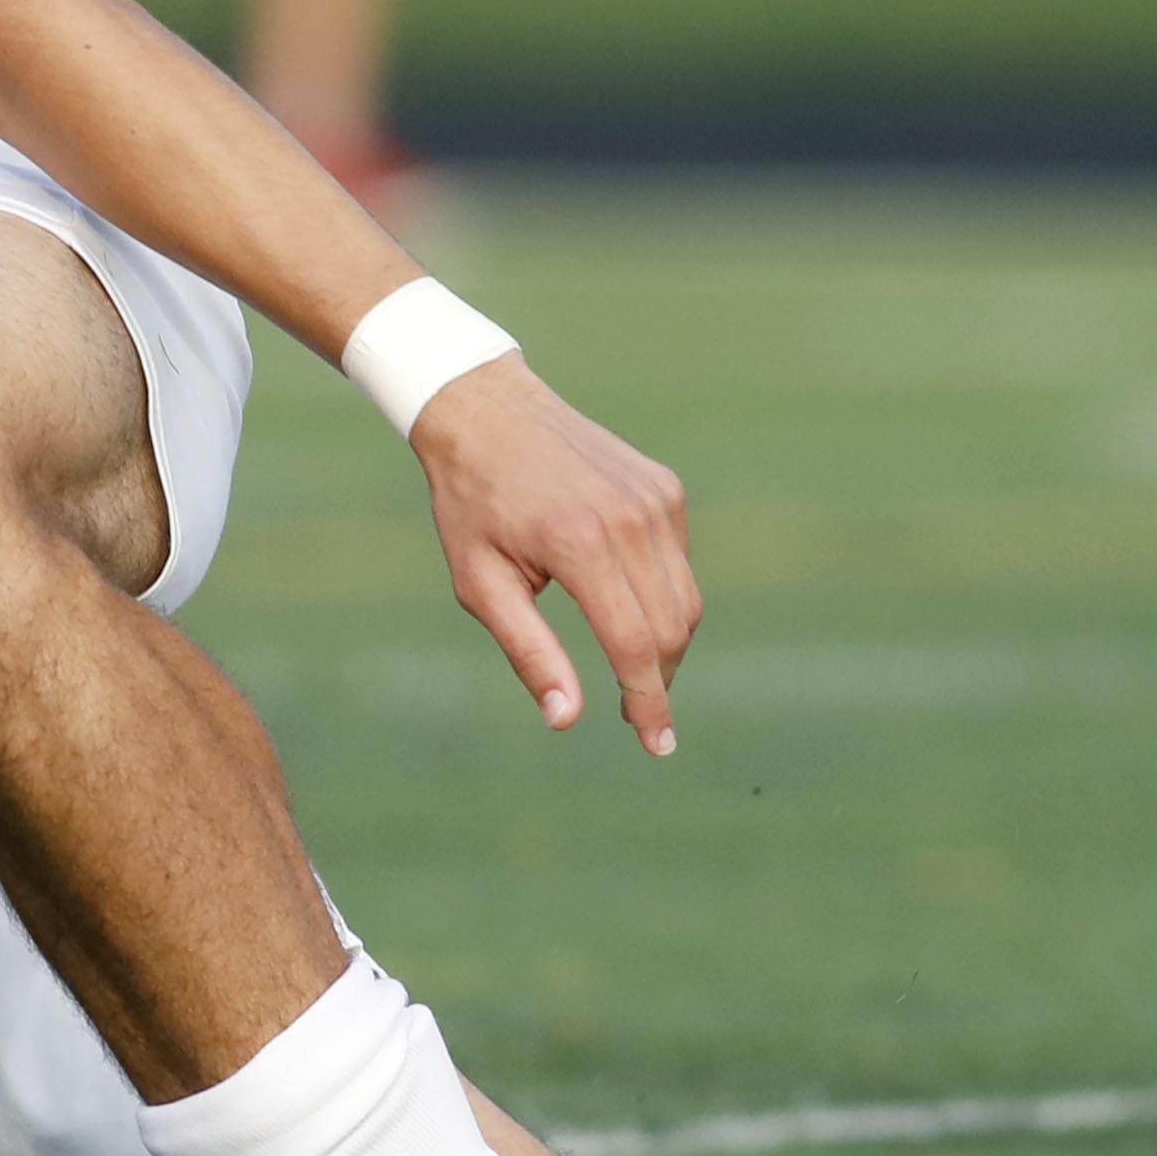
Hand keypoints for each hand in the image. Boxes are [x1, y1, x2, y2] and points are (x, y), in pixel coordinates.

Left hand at [412, 358, 700, 756]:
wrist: (487, 410)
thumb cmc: (471, 503)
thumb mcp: (480, 583)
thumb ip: (529, 652)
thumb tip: (567, 718)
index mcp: (577, 543)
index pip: (634, 643)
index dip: (648, 701)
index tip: (656, 745)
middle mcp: (628, 517)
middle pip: (671, 627)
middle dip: (660, 682)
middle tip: (638, 719)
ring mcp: (654, 497)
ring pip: (685, 598)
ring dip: (666, 645)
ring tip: (632, 670)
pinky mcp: (664, 486)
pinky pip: (678, 562)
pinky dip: (662, 595)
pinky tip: (621, 599)